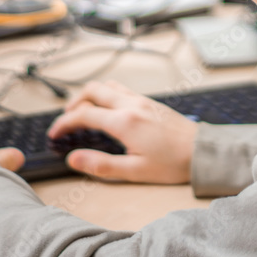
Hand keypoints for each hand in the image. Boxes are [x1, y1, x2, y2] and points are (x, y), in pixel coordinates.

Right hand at [48, 80, 198, 183]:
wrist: (202, 151)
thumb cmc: (172, 163)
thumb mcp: (134, 171)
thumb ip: (101, 165)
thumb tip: (74, 159)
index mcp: (124, 121)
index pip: (83, 115)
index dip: (64, 124)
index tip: (54, 134)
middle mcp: (131, 105)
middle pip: (92, 91)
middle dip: (73, 104)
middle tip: (65, 121)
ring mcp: (141, 100)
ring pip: (107, 86)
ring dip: (90, 95)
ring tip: (82, 113)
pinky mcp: (150, 102)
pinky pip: (121, 89)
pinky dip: (106, 95)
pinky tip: (107, 111)